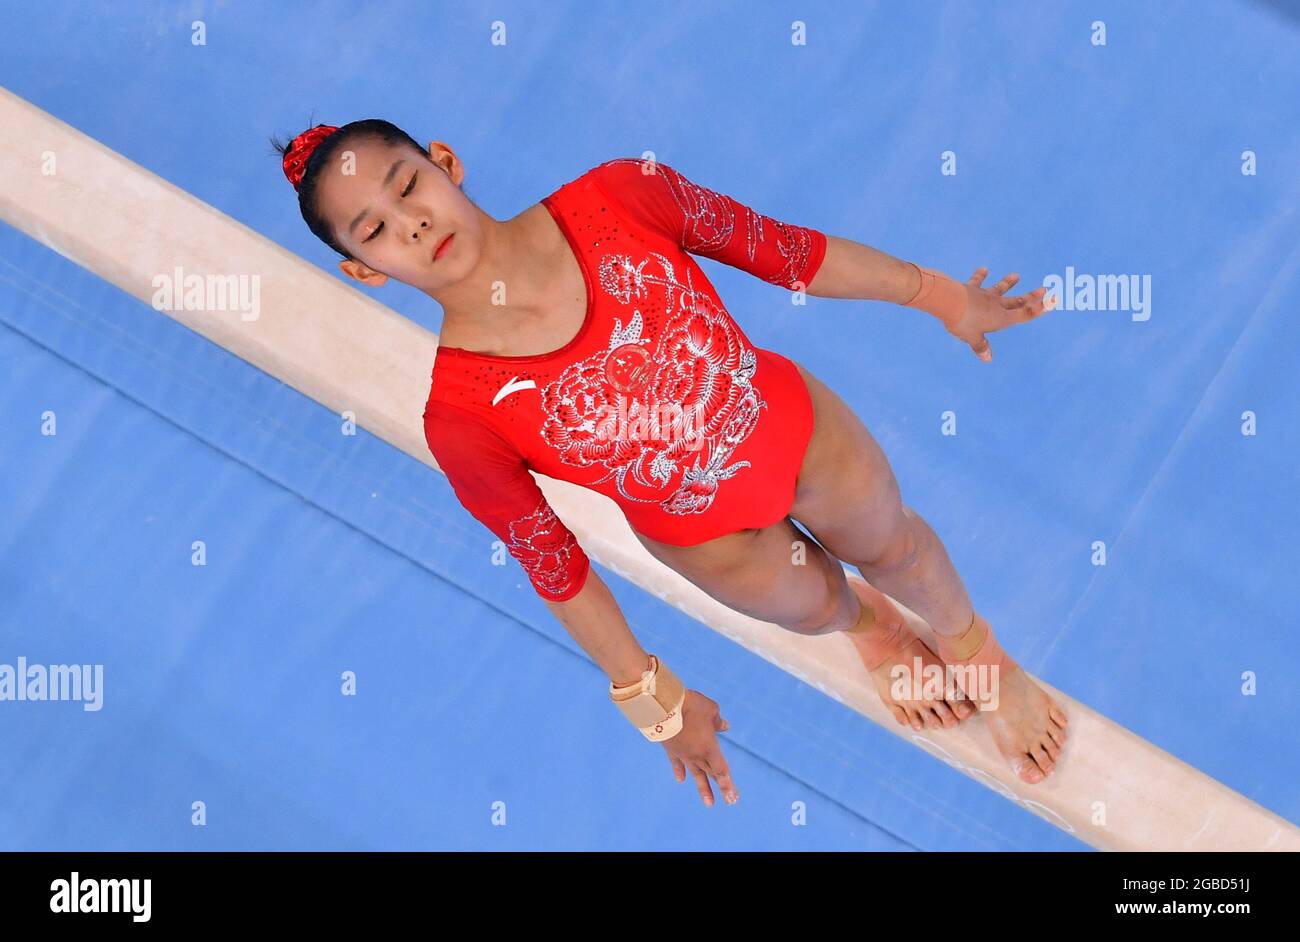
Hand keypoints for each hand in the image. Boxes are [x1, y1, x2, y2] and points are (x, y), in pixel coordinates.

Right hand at [662, 689, 737, 805]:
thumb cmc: (691, 706)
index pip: (721, 770)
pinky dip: (679, 771)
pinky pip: (677, 764)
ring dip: (703, 788)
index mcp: (709, 747)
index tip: (733, 798)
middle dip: (720, 787)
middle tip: (729, 801)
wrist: (663, 707)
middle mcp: (697, 755)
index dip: (727, 784)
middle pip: (710, 774)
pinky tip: (681, 780)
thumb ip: (718, 721)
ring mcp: (683, 754)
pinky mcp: (671, 749)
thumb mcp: (710, 709)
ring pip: (695, 774)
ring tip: (709, 803)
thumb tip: (725, 726)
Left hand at [948, 267, 1056, 362]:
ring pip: (1000, 289)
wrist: (950, 301)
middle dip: (1032, 297)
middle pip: (1017, 301)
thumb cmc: (963, 322)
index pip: (1025, 314)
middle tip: (1045, 289)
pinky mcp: (971, 288)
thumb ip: (981, 346)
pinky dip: (980, 275)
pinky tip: (984, 269)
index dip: (1040, 309)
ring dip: (1008, 283)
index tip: (1054, 301)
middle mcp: (996, 304)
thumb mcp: (972, 338)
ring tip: (1016, 275)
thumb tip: (987, 358)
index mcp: (1001, 318)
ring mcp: (984, 295)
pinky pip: (977, 281)